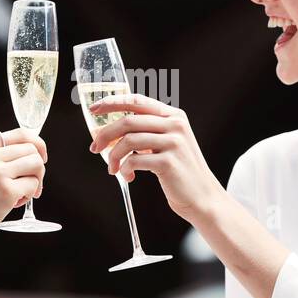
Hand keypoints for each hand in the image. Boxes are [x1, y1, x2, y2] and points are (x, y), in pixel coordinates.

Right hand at [0, 128, 46, 246]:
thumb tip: (33, 152)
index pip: (21, 133)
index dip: (38, 144)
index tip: (41, 157)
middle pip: (32, 150)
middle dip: (38, 167)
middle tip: (30, 183)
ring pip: (36, 165)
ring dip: (36, 180)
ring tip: (23, 193)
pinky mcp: (7, 191)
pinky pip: (33, 185)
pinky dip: (29, 195)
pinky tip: (15, 203)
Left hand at [88, 93, 222, 222]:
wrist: (202, 197)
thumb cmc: (180, 171)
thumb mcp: (168, 143)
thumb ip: (148, 131)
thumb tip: (112, 130)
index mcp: (174, 116)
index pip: (137, 101)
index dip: (113, 102)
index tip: (95, 109)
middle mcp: (175, 125)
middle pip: (129, 121)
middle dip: (106, 134)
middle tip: (94, 147)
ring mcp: (174, 143)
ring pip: (128, 141)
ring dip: (113, 156)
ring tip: (113, 168)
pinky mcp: (168, 162)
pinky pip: (134, 160)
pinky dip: (125, 169)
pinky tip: (128, 175)